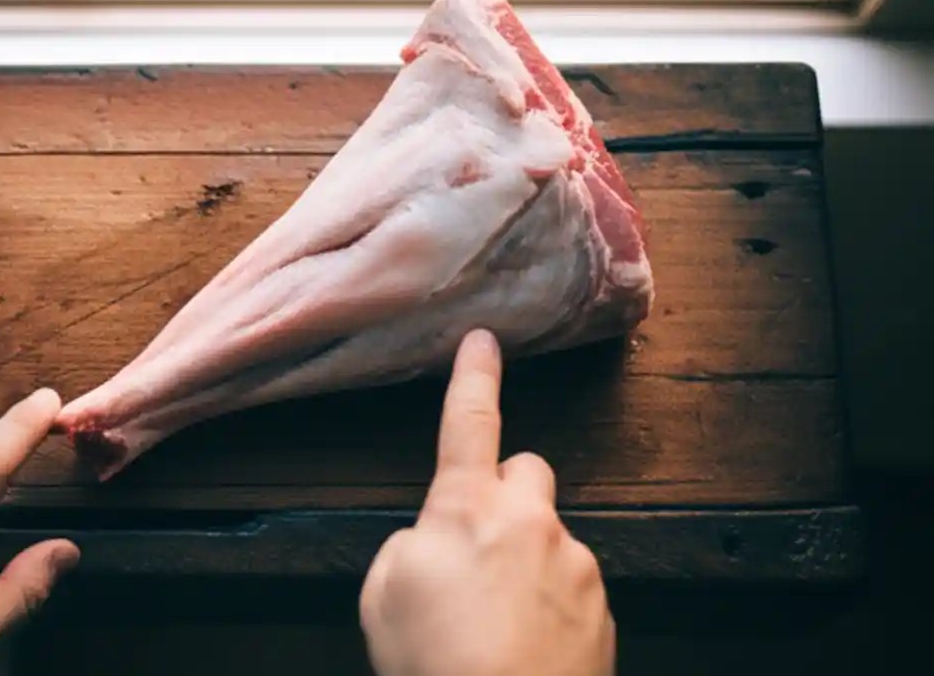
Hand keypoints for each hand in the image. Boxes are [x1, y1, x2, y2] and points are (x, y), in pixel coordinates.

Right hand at [358, 330, 614, 675]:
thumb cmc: (433, 662)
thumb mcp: (382, 594)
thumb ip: (412, 545)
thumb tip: (437, 541)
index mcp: (467, 509)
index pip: (469, 420)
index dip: (473, 375)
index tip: (483, 341)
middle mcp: (530, 523)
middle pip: (526, 473)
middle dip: (505, 493)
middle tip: (477, 543)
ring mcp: (573, 565)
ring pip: (548, 538)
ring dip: (525, 561)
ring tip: (492, 622)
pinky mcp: (602, 608)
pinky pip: (571, 587)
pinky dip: (548, 605)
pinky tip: (522, 645)